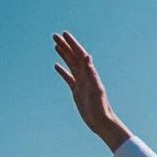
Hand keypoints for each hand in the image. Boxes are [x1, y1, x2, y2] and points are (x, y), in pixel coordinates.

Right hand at [51, 32, 131, 150]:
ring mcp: (81, 83)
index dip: (72, 44)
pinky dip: (62, 71)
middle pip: (73, 57)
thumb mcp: (96, 88)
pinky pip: (68, 78)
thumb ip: (91, 72)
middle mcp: (85, 76)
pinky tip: (56, 65)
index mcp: (90, 74)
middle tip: (54, 35)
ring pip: (70, 65)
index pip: (79, 55)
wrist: (102, 122)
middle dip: (65, 46)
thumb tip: (87, 56)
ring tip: (55, 45)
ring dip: (63, 55)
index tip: (63, 34)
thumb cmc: (101, 106)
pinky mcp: (77, 92)